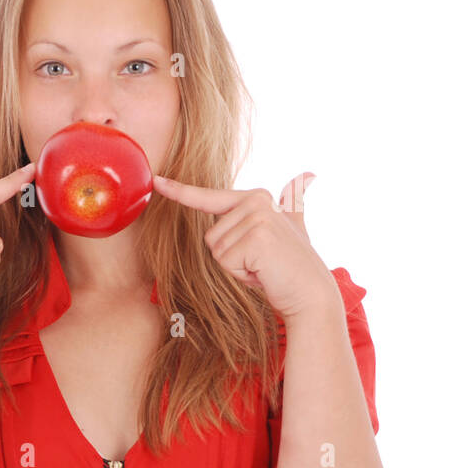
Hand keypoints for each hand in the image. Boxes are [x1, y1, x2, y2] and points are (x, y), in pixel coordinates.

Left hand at [152, 171, 339, 320]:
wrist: (311, 293)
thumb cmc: (292, 265)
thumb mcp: (293, 225)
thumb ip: (294, 198)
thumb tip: (308, 174)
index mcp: (257, 197)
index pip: (209, 197)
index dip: (179, 191)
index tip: (156, 180)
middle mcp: (257, 201)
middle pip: (210, 236)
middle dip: (231, 256)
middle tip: (260, 261)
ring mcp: (257, 219)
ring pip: (216, 250)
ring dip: (236, 267)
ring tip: (263, 266)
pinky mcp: (255, 239)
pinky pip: (225, 262)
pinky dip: (241, 275)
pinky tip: (263, 272)